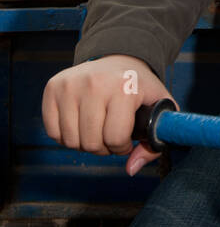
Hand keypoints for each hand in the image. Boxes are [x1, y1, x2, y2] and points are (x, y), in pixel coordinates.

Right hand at [42, 55, 173, 175]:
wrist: (119, 58)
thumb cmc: (139, 87)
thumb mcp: (159, 108)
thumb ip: (154, 141)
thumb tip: (131, 169)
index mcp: (123, 87)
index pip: (115, 138)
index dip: (122, 147)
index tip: (126, 139)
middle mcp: (94, 83)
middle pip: (91, 143)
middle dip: (103, 147)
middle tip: (110, 135)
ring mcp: (70, 84)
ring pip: (70, 141)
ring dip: (84, 143)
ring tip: (97, 130)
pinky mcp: (53, 87)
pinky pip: (52, 132)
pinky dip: (66, 136)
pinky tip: (80, 124)